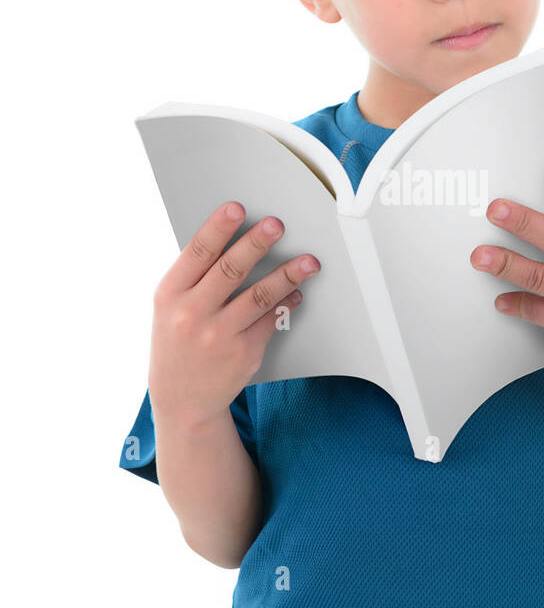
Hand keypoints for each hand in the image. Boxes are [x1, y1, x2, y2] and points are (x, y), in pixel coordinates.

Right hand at [148, 201, 320, 428]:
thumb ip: (194, 278)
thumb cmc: (177, 342)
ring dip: (288, 275)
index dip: (218, 228)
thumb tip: (232, 239)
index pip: (196, 253)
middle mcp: (192, 314)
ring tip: (309, 261)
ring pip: (260, 296)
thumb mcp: (169, 308)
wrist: (182, 399)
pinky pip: (272, 320)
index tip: (237, 208)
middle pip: (230, 270)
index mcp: (170, 295)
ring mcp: (219, 336)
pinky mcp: (244, 352)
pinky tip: (298, 292)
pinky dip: (288, 302)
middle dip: (257, 243)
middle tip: (277, 224)